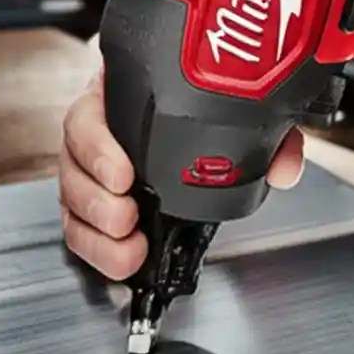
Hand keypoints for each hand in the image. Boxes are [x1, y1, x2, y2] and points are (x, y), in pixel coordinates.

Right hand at [59, 63, 304, 279]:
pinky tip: (119, 258)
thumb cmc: (208, 101)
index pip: (89, 115)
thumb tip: (283, 169)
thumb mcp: (239, 107)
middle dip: (94, 200)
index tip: (123, 174)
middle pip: (71, 164)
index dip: (98, 147)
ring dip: (93, 230)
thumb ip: (267, 131)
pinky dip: (96, 246)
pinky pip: (80, 225)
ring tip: (127, 248)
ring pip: (70, 199)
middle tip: (125, 219)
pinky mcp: (97, 199)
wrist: (203, 95)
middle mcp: (100, 130)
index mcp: (120, 97)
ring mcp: (92, 167)